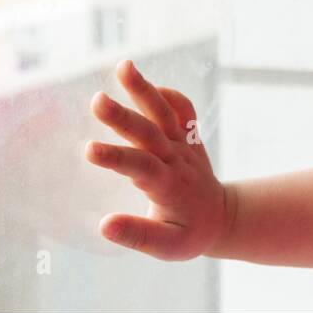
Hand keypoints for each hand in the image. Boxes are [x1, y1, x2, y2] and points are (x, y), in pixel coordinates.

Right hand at [85, 59, 230, 260]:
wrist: (223, 218)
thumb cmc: (189, 234)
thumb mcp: (167, 247)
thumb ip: (138, 235)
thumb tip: (104, 225)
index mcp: (169, 186)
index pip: (142, 168)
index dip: (117, 158)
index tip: (89, 150)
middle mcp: (178, 159)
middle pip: (150, 133)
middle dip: (123, 116)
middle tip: (96, 100)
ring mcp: (185, 144)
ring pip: (166, 113)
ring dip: (145, 89)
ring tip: (123, 65)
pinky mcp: (188, 136)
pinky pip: (183, 109)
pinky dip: (168, 94)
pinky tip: (146, 84)